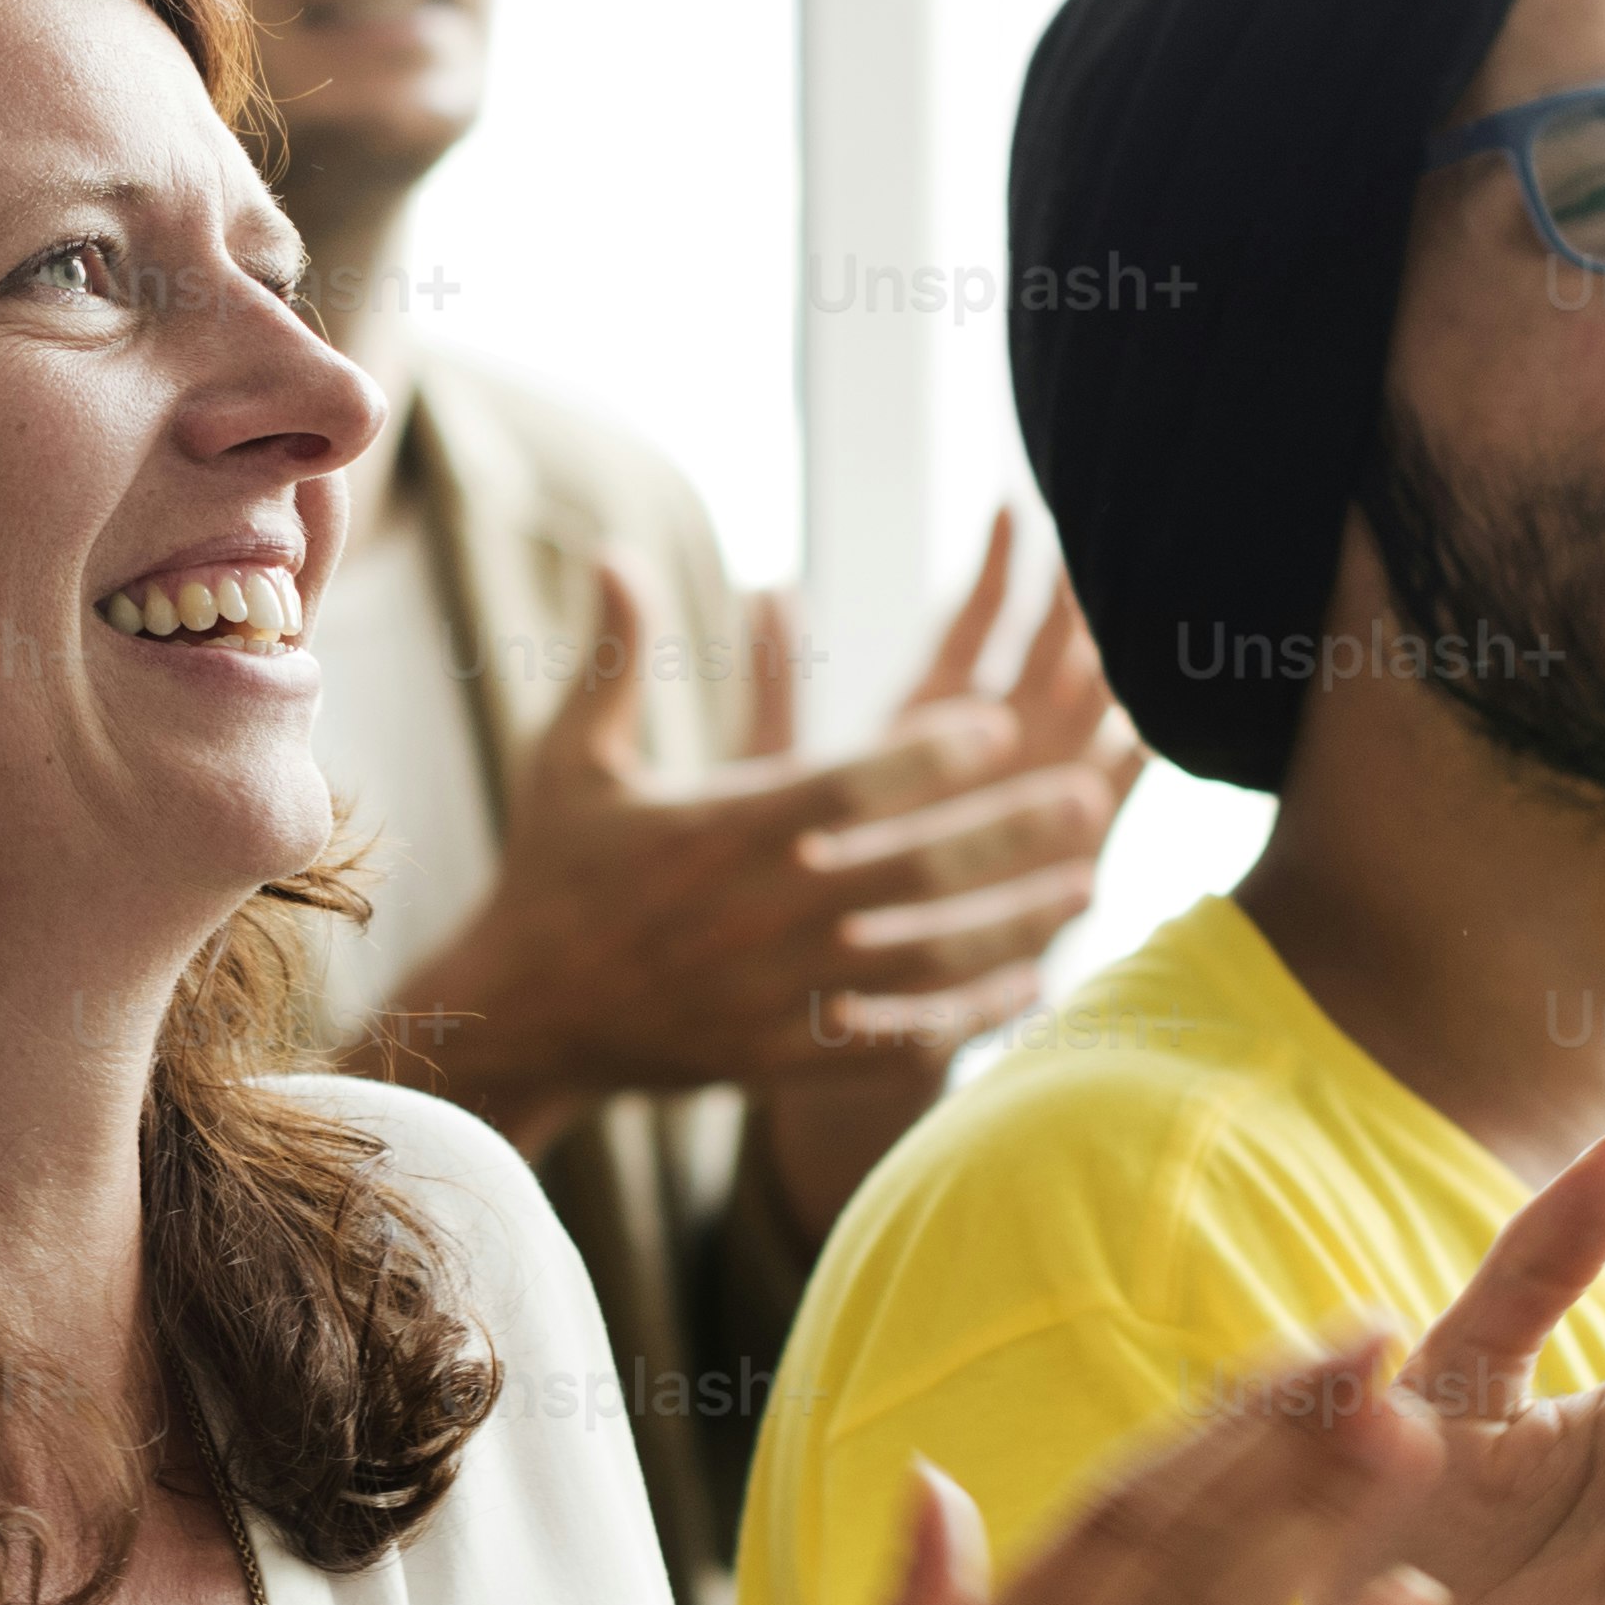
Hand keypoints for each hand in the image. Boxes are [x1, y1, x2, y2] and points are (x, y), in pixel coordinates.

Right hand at [361, 540, 1131, 1145]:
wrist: (520, 1016)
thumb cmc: (553, 874)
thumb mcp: (569, 757)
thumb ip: (614, 657)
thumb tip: (618, 549)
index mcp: (717, 831)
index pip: (842, 786)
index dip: (924, 757)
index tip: (997, 722)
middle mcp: (755, 913)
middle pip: (905, 871)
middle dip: (1002, 833)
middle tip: (1083, 793)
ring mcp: (773, 992)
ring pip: (919, 958)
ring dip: (1009, 921)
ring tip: (1084, 880)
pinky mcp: (780, 1055)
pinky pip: (895, 1036)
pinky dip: (968, 1013)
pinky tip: (1029, 982)